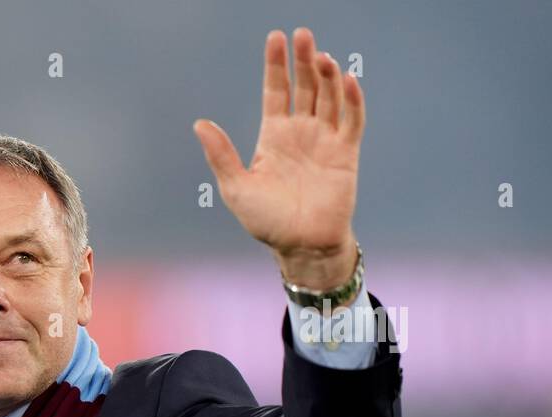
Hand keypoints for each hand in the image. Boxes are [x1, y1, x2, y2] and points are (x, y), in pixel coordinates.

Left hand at [193, 27, 364, 292]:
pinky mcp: (347, 153)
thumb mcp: (236, 187)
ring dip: (326, 75)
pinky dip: (351, 100)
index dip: (276, 66)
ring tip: (319, 56)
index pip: (276, 91)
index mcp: (273, 136)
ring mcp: (325, 140)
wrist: (301, 246)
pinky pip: (352, 120)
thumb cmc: (266, 221)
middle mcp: (301, 132)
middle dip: (303, 60)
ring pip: (329, 97)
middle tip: (302, 34)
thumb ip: (221, 155)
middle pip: (304, 87)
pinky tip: (346, 80)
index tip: (276, 39)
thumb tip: (199, 124)